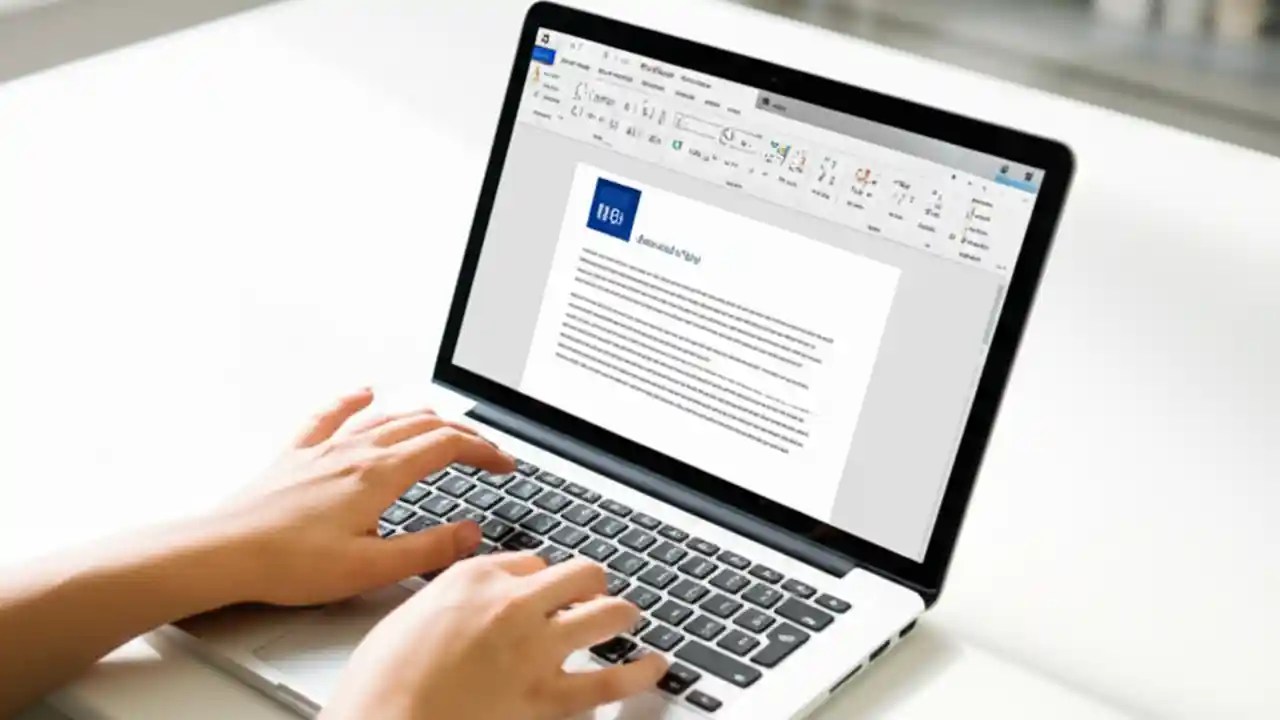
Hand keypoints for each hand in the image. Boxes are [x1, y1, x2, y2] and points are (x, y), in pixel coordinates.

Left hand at [212, 388, 514, 606]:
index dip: (484, 452)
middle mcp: (355, 452)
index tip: (504, 464)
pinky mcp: (297, 456)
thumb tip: (469, 534)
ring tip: (445, 427)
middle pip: (424, 426)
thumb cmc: (288, 564)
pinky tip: (364, 393)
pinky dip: (354, 401)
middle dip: (464, 435)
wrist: (223, 553)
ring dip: (423, 418)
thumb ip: (427, 549)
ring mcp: (325, 449)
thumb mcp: (370, 569)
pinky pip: (331, 416)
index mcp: (378, 476)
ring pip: (386, 417)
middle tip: (486, 452)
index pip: (447, 448)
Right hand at [324, 554, 668, 719]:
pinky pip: (611, 679)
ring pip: (605, 613)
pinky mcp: (548, 696)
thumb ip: (449, 601)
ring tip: (627, 618)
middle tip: (594, 595)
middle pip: (578, 574)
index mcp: (472, 578)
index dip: (541, 579)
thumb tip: (470, 602)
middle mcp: (512, 604)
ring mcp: (535, 649)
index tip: (543, 591)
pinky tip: (654, 666)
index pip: (530, 562)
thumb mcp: (406, 619)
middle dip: (590, 583)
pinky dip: (641, 671)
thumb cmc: (379, 685)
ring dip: (621, 614)